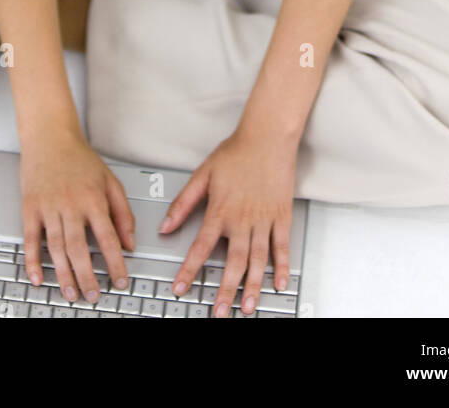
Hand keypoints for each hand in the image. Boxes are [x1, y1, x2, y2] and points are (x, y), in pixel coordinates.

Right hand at [20, 128, 135, 303]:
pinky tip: (37, 277)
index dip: (116, 262)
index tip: (121, 281)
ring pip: (56, 247)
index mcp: (93, 198)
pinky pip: (31, 239)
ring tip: (71, 293)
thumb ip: (123, 212)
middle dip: (88, 277)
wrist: (50, 137)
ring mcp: (49, 206)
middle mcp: (71, 204)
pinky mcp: (30, 207)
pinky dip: (32, 261)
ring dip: (64, 274)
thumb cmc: (80, 159)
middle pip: (80, 248)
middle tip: (93, 297)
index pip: (108, 237)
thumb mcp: (110, 180)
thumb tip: (130, 242)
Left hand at [158, 127, 297, 317]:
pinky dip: (282, 266)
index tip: (180, 287)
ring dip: (252, 286)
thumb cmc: (236, 152)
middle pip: (233, 261)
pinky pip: (282, 246)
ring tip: (248, 307)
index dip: (189, 270)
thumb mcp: (203, 175)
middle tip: (219, 312)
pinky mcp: (281, 216)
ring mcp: (264, 219)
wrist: (267, 136)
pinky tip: (279, 283)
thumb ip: (183, 203)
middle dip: (225, 290)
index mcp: (221, 210)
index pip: (201, 247)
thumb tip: (166, 225)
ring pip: (258, 260)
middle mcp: (242, 219)